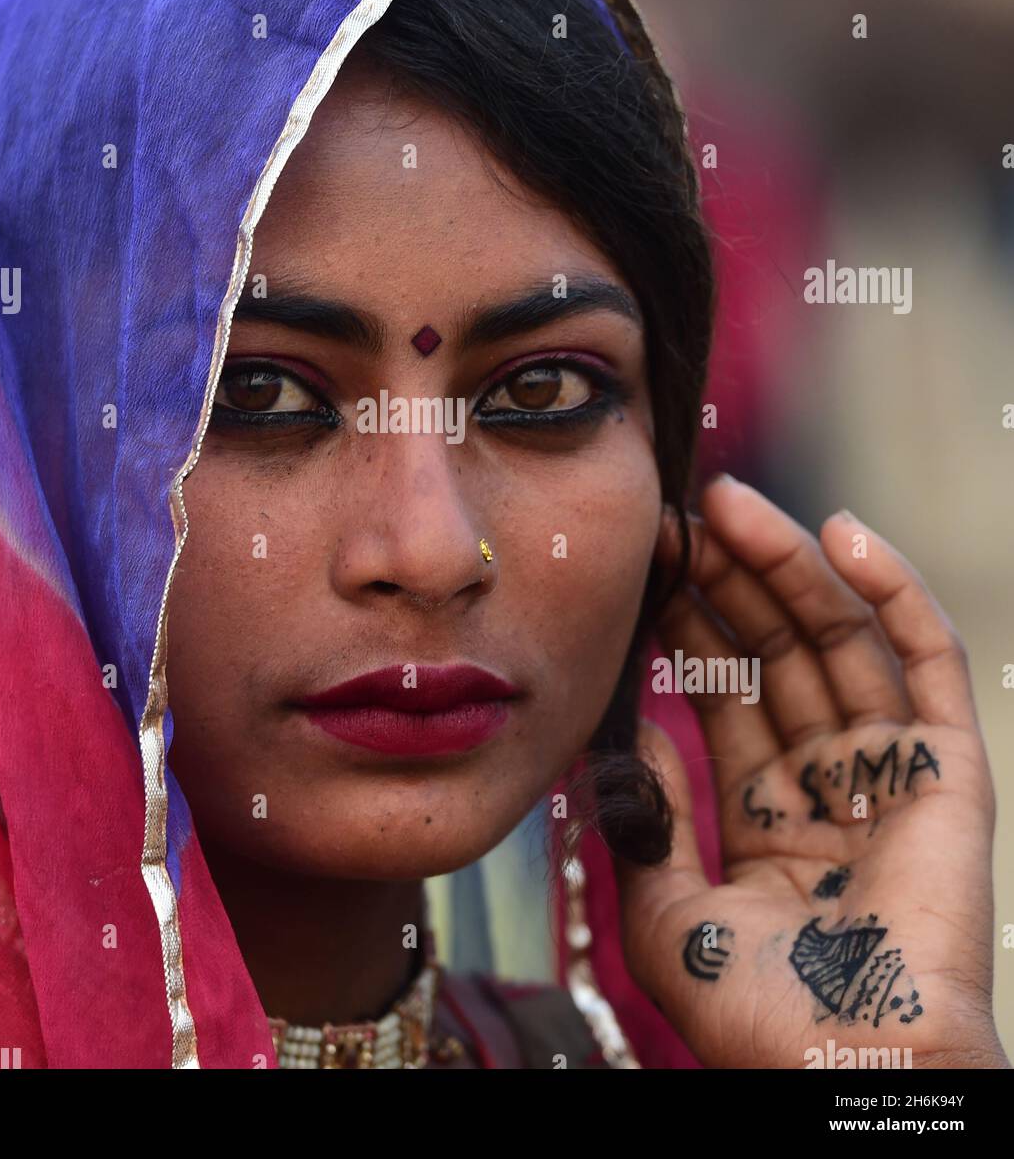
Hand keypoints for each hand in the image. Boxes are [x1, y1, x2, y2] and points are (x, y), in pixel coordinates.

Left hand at [614, 475, 1008, 1068]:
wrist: (844, 1076)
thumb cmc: (754, 1018)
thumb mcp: (666, 914)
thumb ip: (647, 821)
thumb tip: (629, 731)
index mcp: (768, 814)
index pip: (724, 692)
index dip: (686, 622)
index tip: (644, 560)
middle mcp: (831, 782)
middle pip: (778, 651)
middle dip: (728, 580)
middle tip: (679, 513)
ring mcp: (893, 771)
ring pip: (838, 641)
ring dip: (789, 565)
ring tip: (730, 503)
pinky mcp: (950, 769)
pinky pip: (927, 663)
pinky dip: (893, 592)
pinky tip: (841, 530)